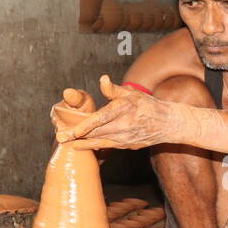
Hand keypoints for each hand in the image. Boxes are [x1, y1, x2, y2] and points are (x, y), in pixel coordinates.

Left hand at [53, 75, 188, 149]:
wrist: (168, 124)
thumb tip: (102, 80)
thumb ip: (114, 90)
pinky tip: (81, 146)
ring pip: (100, 142)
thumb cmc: (148, 105)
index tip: (73, 132)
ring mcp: (125, 138)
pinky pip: (107, 147)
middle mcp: (124, 126)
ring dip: (82, 143)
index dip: (86, 127)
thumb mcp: (133, 93)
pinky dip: (94, 147)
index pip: (101, 119)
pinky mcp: (126, 146)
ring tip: (67, 144)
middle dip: (77, 136)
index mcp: (123, 110)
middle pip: (96, 132)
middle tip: (60, 138)